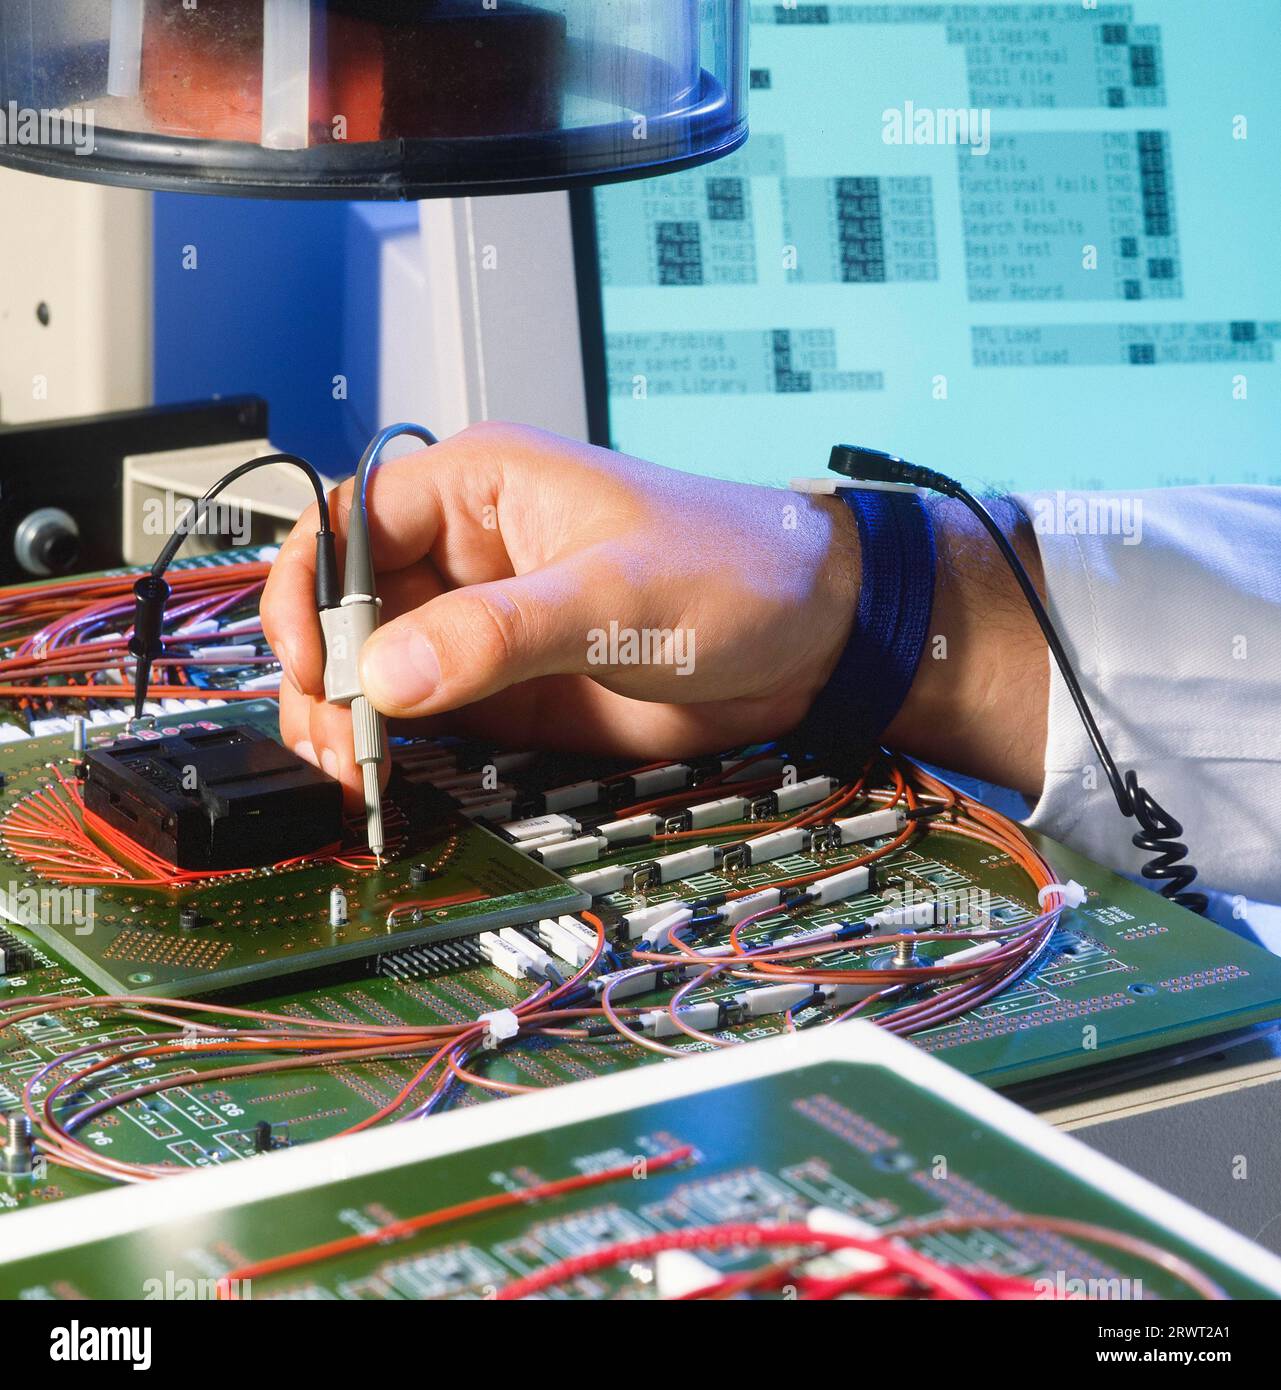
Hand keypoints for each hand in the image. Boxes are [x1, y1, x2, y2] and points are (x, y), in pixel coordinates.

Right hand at [261, 422, 859, 806]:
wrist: (810, 640)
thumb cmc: (736, 570)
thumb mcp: (618, 595)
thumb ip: (502, 633)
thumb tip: (387, 672)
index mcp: (480, 490)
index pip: (350, 523)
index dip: (312, 588)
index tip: (316, 661)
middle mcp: (467, 557)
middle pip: (347, 604)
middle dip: (323, 669)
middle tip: (337, 737)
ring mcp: (482, 627)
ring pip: (374, 666)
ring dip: (347, 717)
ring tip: (355, 770)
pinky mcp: (505, 689)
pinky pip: (425, 713)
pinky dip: (393, 747)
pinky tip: (385, 778)